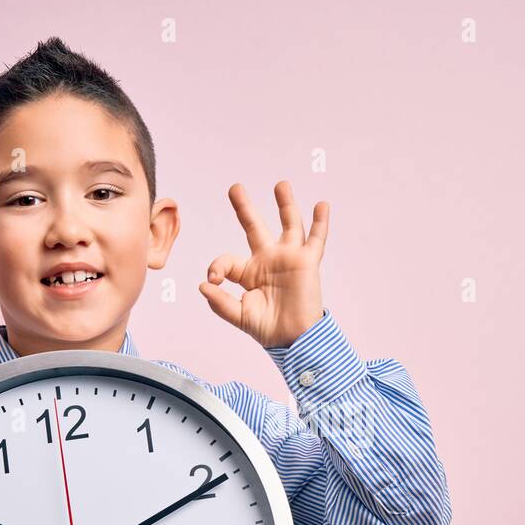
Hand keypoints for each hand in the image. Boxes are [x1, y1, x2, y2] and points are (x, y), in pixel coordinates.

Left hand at [199, 181, 328, 348]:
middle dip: (244, 207)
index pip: (227, 260)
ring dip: (285, 204)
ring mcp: (289, 258)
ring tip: (281, 184)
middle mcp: (268, 260)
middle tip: (235, 188)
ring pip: (288, 224)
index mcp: (249, 273)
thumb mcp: (239, 315)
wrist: (294, 339)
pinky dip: (321, 222)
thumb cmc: (268, 329)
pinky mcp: (307, 262)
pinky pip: (316, 239)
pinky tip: (321, 205)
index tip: (213, 280)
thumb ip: (220, 302)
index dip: (216, 267)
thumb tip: (203, 285)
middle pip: (255, 227)